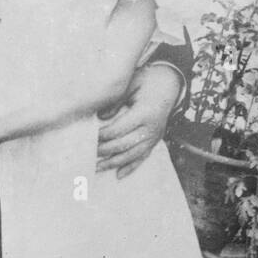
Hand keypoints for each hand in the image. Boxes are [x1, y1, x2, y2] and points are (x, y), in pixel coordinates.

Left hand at [96, 63, 180, 177]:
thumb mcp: (131, 84)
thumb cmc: (147, 81)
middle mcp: (151, 128)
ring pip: (132, 155)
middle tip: (88, 153)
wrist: (170, 83)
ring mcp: (154, 137)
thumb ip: (116, 101)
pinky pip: (143, 157)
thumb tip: (101, 117)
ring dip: (113, 163)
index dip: (103, 135)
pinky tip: (119, 175)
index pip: (119, 129)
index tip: (89, 138)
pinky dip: (131, 167)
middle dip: (104, 150)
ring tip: (96, 168)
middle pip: (124, 145)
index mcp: (144, 113)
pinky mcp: (155, 141)